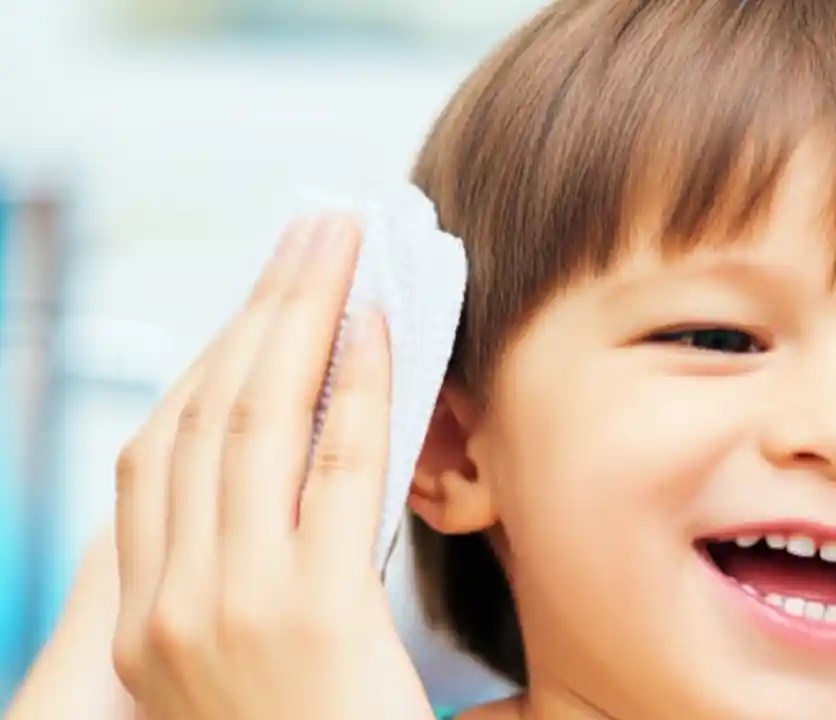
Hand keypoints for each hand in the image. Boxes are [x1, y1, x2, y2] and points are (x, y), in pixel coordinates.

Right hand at [110, 215, 433, 719]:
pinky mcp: (310, 614)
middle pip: (207, 416)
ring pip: (257, 424)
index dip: (209, 356)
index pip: (163, 455)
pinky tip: (374, 328)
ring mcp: (232, 607)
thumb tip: (309, 455)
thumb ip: (256, 569)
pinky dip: (353, 389)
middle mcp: (173, 605)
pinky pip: (332, 470)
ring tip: (339, 244)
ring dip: (303, 318)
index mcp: (148, 621)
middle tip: (310, 230)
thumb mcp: (250, 662)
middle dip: (261, 308)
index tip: (259, 293)